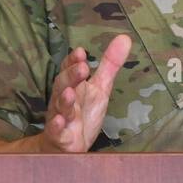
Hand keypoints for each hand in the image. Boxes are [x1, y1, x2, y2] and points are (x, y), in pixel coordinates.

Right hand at [38, 35, 131, 152]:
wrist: (67, 145)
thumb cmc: (84, 112)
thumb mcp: (101, 87)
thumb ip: (110, 64)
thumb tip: (125, 38)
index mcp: (73, 85)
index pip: (69, 69)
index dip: (73, 61)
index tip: (80, 52)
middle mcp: (64, 99)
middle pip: (63, 85)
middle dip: (71, 76)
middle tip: (82, 67)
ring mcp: (61, 117)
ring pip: (60, 107)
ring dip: (64, 100)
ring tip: (70, 92)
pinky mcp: (60, 137)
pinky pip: (57, 131)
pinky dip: (57, 126)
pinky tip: (59, 121)